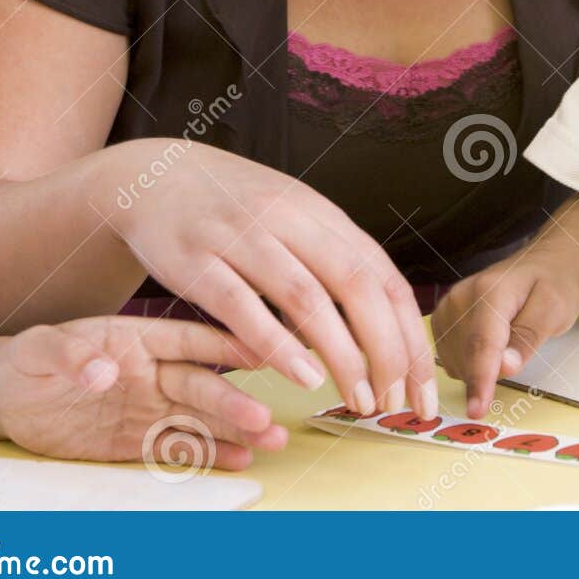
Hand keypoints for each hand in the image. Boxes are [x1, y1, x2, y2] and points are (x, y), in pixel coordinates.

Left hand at [0, 316, 286, 468]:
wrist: (3, 400)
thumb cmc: (24, 361)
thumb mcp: (37, 348)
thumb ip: (71, 355)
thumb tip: (105, 372)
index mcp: (137, 339)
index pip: (189, 339)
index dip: (225, 344)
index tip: (263, 351)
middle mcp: (152, 372)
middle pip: (200, 386)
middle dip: (233, 402)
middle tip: (263, 417)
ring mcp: (148, 408)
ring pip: (199, 419)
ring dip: (235, 430)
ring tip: (270, 440)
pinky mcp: (137, 441)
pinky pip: (177, 449)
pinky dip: (209, 455)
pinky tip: (239, 459)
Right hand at [100, 140, 434, 419]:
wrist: (157, 176)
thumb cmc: (239, 211)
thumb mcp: (297, 221)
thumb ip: (336, 266)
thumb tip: (381, 334)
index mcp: (323, 215)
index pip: (384, 277)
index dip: (409, 336)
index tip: (420, 387)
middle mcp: (290, 219)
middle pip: (356, 286)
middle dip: (385, 350)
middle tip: (392, 402)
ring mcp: (243, 236)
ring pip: (306, 297)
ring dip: (340, 353)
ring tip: (358, 398)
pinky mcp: (196, 259)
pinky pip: (242, 306)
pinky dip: (277, 344)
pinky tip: (301, 377)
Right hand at [432, 241, 578, 417]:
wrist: (540, 266)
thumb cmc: (551, 286)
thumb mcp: (555, 310)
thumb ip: (529, 337)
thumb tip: (505, 367)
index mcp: (490, 290)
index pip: (482, 342)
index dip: (480, 379)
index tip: (477, 409)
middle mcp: (460, 296)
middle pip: (465, 356)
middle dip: (487, 374)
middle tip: (519, 353)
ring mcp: (447, 307)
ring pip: (454, 361)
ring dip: (478, 370)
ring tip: (507, 344)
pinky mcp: (441, 319)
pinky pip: (449, 358)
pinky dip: (468, 365)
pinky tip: (489, 349)